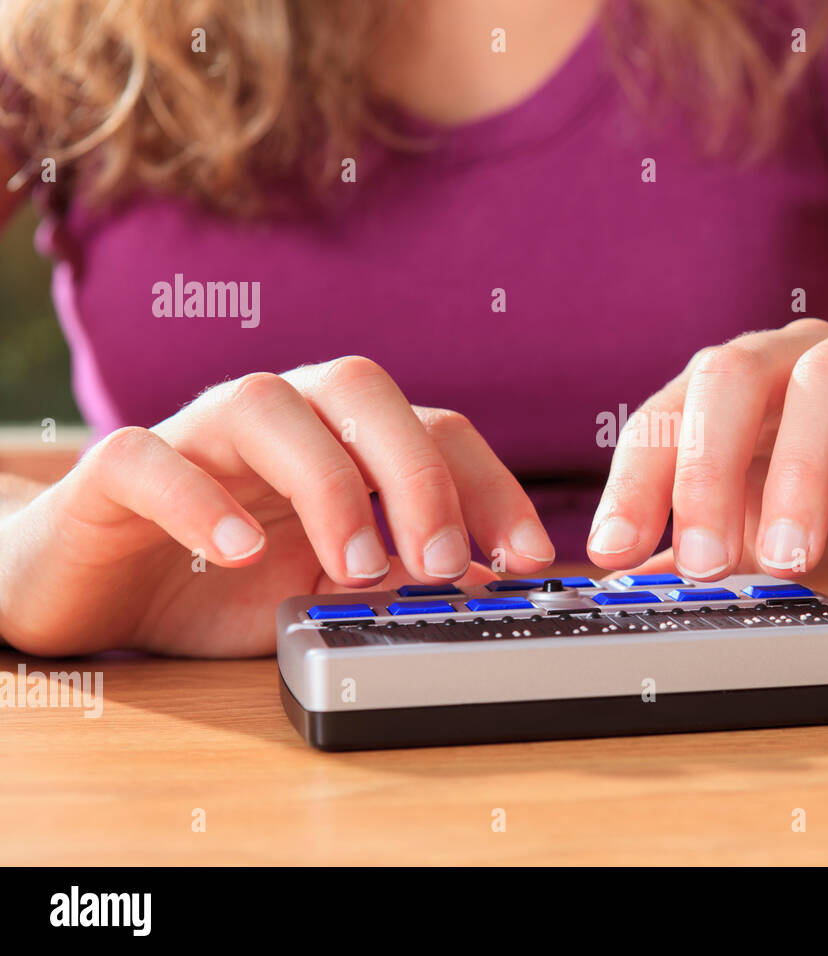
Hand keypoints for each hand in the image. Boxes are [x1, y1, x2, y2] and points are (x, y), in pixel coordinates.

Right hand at [0, 356, 553, 656]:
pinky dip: (197, 498)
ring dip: (325, 485)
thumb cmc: (216, 583)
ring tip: (355, 569)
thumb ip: (392, 584)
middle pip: (360, 390)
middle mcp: (278, 420)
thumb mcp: (324, 595)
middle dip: (417, 474)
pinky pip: (153, 459)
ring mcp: (196, 436)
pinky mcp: (116, 472)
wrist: (91, 589)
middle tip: (443, 563)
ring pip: (264, 404)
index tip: (529, 557)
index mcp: (339, 440)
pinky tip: (236, 552)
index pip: (434, 431)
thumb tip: (483, 588)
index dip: (491, 487)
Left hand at [587, 319, 827, 583]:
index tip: (613, 551)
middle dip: (707, 470)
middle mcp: (796, 354)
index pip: (666, 416)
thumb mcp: (768, 531)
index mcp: (735, 387)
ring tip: (792, 559)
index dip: (634, 481)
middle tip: (705, 565)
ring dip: (803, 472)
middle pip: (733, 377)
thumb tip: (636, 590)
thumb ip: (711, 552)